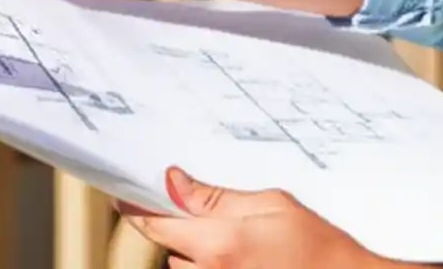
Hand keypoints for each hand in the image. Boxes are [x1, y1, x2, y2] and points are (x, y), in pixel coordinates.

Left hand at [119, 166, 395, 268]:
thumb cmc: (320, 247)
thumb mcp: (273, 205)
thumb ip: (216, 197)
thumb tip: (173, 181)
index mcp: (220, 244)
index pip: (155, 224)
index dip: (135, 208)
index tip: (122, 196)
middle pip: (170, 250)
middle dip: (184, 231)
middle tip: (220, 220)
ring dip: (199, 256)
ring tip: (245, 246)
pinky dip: (212, 267)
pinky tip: (248, 260)